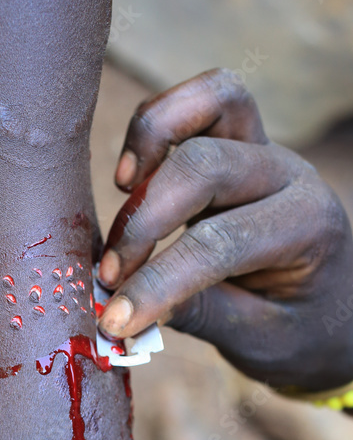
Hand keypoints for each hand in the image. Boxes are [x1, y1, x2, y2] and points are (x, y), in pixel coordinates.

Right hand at [97, 68, 352, 389]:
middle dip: (145, 222)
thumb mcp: (258, 340)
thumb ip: (200, 317)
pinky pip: (202, 101)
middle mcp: (289, 176)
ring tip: (122, 190)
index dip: (157, 283)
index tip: (114, 322)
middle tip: (109, 277)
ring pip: (214, 99)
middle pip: (205, 166)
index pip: (218, 245)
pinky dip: (157, 125)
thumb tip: (126, 306)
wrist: (330, 307)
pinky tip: (132, 176)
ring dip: (152, 139)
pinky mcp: (239, 141)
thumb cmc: (296, 328)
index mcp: (307, 229)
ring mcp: (265, 150)